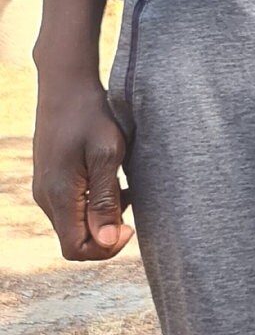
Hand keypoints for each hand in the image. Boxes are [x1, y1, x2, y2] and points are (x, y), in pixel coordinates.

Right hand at [33, 74, 132, 261]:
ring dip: (101, 216)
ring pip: (74, 225)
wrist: (65, 85)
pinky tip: (110, 181)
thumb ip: (105, 200)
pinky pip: (71, 208)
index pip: (76, 249)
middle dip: (105, 232)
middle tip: (128, 201)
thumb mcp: (107, 155)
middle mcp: (46, 198)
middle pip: (75, 240)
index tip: (129, 225)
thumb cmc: (90, 115)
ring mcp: (44, 190)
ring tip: (122, 188)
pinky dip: (93, 204)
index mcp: (60, 195)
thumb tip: (108, 240)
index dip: (106, 248)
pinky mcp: (49, 181)